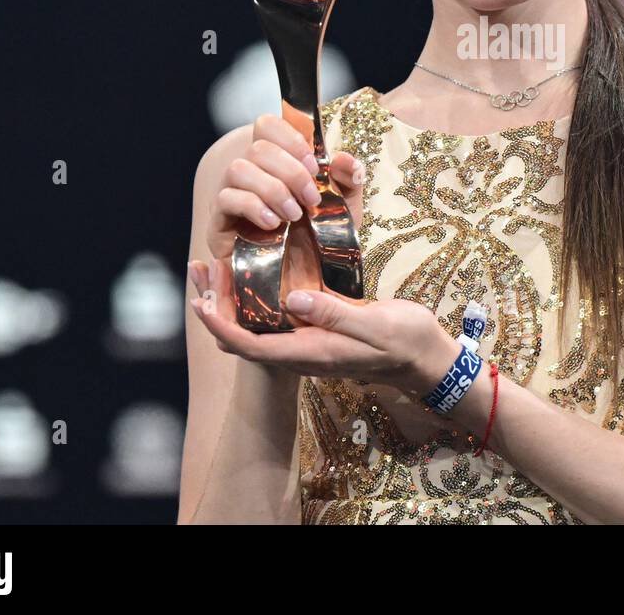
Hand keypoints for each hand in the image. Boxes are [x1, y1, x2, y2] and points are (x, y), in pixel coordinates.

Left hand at [187, 257, 455, 395]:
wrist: (425, 357)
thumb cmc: (404, 341)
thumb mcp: (374, 325)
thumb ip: (334, 314)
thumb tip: (293, 300)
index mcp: (309, 352)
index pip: (248, 345)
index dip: (219, 324)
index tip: (199, 300)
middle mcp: (300, 351)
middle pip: (241, 337)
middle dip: (215, 306)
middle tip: (201, 268)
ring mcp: (306, 343)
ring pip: (253, 328)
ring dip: (230, 300)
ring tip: (216, 266)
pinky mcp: (315, 331)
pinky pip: (272, 319)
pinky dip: (254, 296)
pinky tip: (255, 271)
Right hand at [204, 112, 364, 263]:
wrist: (308, 282)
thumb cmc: (323, 239)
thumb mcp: (346, 207)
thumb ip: (348, 178)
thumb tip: (345, 159)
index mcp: (276, 162)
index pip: (267, 125)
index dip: (290, 138)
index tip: (314, 165)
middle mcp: (250, 174)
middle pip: (257, 146)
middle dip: (289, 171)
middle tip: (310, 198)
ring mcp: (231, 196)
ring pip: (237, 169)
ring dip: (272, 189)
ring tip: (293, 215)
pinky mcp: (218, 223)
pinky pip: (225, 200)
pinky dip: (253, 207)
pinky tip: (273, 224)